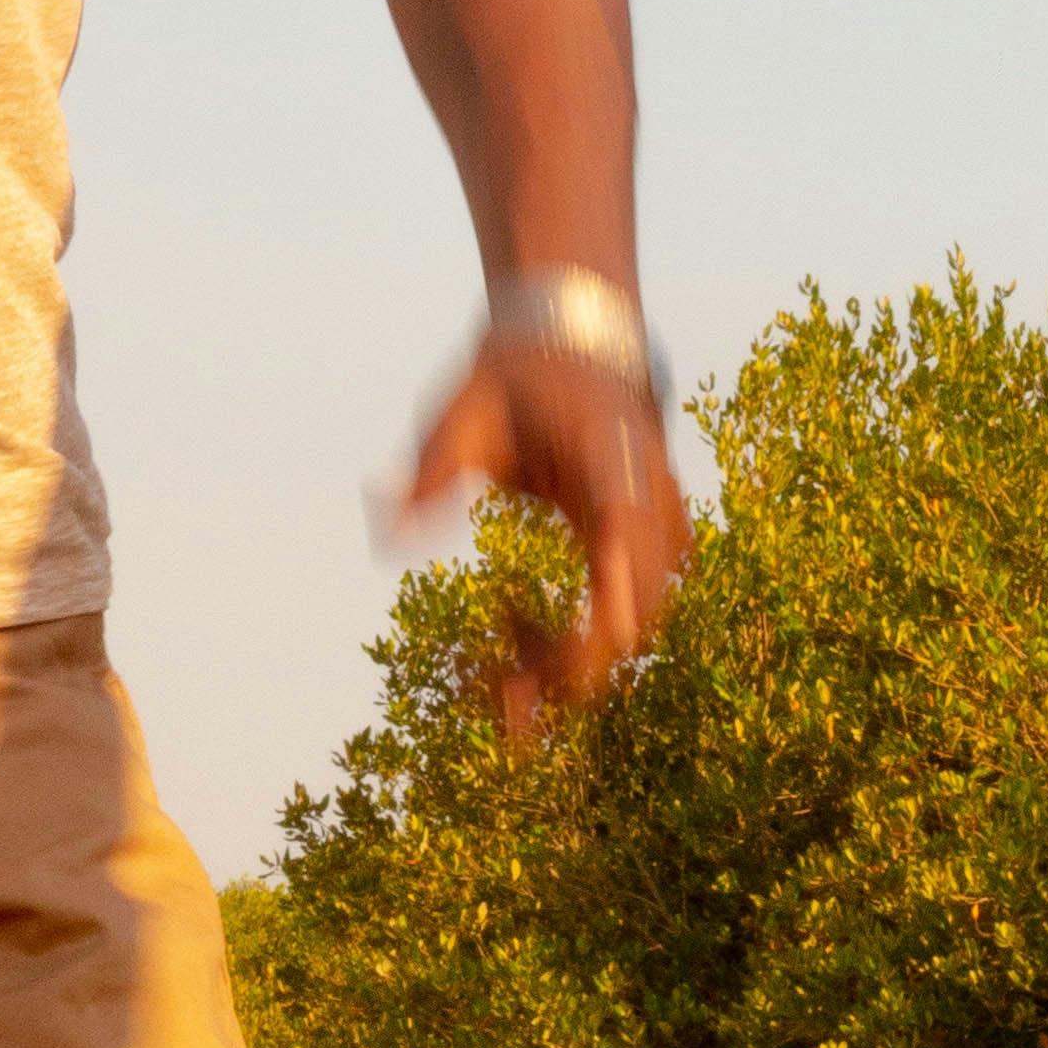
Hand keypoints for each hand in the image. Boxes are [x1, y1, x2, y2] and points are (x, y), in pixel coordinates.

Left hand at [405, 339, 690, 740]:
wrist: (571, 351)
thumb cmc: (512, 382)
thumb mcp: (461, 411)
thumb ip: (428, 471)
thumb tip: (388, 534)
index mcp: (610, 455)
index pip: (627, 525)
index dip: (620, 586)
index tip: (599, 639)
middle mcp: (651, 500)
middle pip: (635, 608)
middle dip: (569, 665)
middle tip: (490, 696)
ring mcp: (660, 529)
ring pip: (632, 627)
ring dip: (565, 662)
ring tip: (486, 675)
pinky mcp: (647, 553)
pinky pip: (623, 618)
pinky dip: (573, 643)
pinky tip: (509, 628)